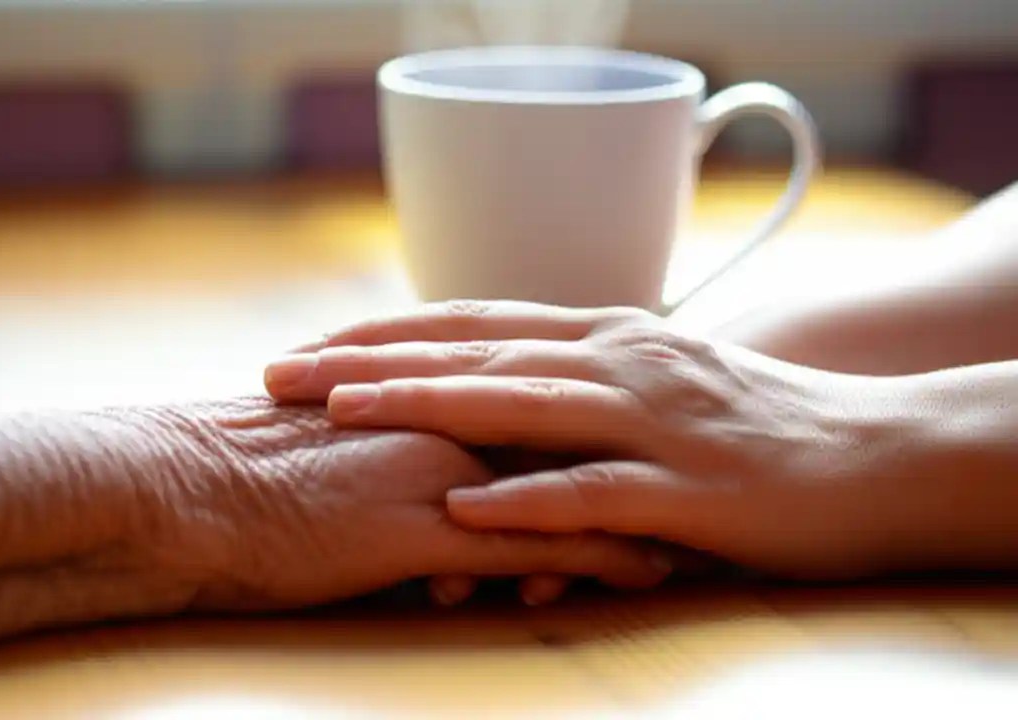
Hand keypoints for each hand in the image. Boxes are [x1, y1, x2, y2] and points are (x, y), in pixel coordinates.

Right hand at [176, 399, 671, 609]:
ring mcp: (435, 470)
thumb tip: (402, 442)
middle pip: (566, 426)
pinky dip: (595, 556)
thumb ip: (374, 430)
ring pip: (564, 484)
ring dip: (639, 501)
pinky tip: (645, 568)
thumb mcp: (314, 435)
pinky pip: (530, 546)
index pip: (526, 386)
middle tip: (700, 455)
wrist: (171, 491)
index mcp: (414, 388)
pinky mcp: (422, 530)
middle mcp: (438, 416)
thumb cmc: (229, 468)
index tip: (646, 415)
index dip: (593, 402)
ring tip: (701, 517)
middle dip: (637, 443)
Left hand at [265, 300, 968, 581]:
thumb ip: (575, 384)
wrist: (876, 453)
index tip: (310, 345)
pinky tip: (465, 509)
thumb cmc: (752, 424)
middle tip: (284, 373)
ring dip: (426, 407)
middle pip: (474, 354)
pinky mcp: (688, 490)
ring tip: (343, 413)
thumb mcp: (654, 382)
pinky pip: (595, 494)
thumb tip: (490, 403)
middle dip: (371, 363)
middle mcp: (616, 362)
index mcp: (602, 337)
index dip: (385, 333)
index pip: (472, 322)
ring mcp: (652, 422)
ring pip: (520, 407)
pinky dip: (528, 501)